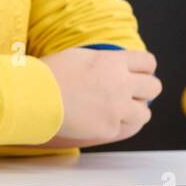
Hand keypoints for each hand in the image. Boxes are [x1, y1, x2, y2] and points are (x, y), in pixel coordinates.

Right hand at [37, 48, 161, 147]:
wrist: (32, 97)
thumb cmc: (46, 75)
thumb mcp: (77, 56)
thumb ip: (101, 61)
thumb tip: (110, 65)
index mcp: (112, 62)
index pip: (147, 62)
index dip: (145, 68)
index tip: (140, 73)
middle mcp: (121, 83)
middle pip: (153, 87)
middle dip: (144, 90)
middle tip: (131, 94)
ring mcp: (118, 108)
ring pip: (145, 112)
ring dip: (134, 111)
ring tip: (118, 111)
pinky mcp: (110, 128)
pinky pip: (125, 129)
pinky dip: (116, 126)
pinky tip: (102, 122)